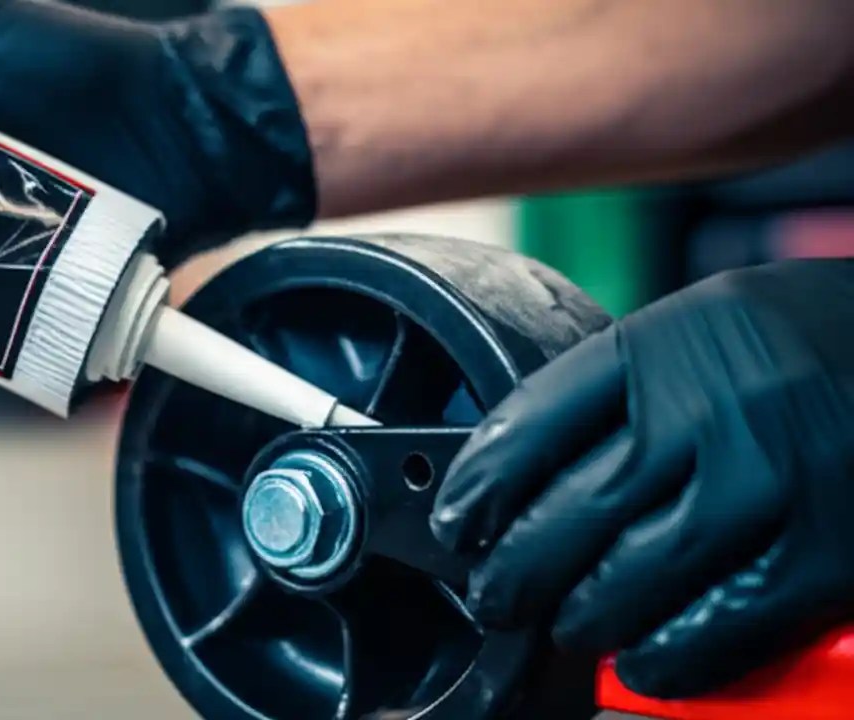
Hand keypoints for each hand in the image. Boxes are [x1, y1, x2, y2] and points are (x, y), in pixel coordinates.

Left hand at [430, 260, 853, 698]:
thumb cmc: (817, 341)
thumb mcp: (710, 324)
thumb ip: (629, 384)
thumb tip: (535, 463)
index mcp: (667, 345)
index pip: (530, 424)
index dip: (476, 487)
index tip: (457, 521)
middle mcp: (711, 411)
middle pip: (565, 514)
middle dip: (511, 572)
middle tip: (494, 595)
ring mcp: (768, 486)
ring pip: (626, 581)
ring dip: (577, 619)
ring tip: (563, 625)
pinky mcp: (824, 558)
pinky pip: (713, 630)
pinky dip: (663, 658)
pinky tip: (639, 659)